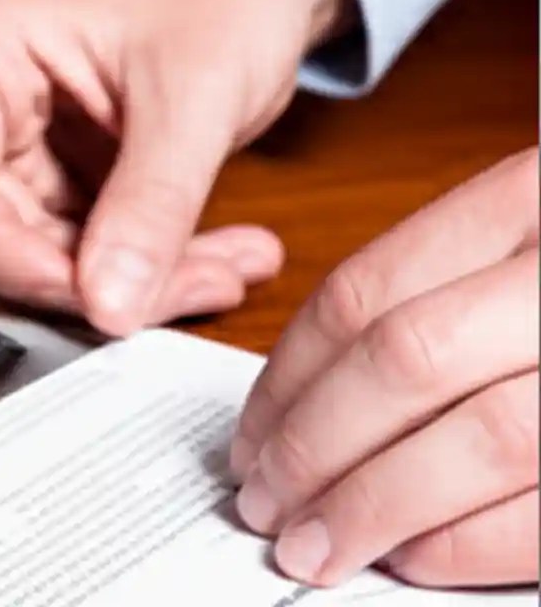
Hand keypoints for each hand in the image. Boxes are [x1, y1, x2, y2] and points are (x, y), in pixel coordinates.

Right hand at [0, 0, 349, 334]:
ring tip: (219, 273)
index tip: (82, 293)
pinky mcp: (60, 170)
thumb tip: (112, 307)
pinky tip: (214, 263)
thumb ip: (151, 205)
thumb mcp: (194, 96)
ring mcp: (21, 136)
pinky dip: (145, 267)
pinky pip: (82, 244)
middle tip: (164, 295)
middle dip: (77, 276)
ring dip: (126, 280)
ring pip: (38, 250)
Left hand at [230, 148, 538, 587]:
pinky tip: (411, 559)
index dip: (284, 379)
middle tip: (263, 500)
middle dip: (310, 447)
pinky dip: (465, 545)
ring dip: (370, 508)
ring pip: (474, 441)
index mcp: (533, 201)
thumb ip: (434, 302)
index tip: (248, 436)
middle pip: (401, 365)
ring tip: (312, 544)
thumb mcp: (522, 252)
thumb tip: (297, 405)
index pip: (362, 294)